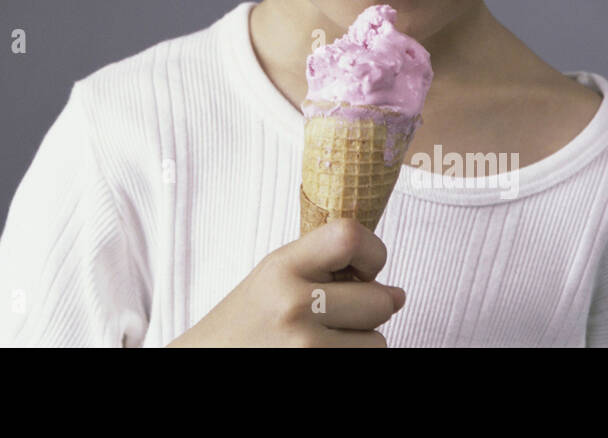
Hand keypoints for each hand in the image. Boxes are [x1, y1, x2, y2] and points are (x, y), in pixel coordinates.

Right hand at [166, 218, 405, 346]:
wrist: (209, 355)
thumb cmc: (249, 316)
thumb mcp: (276, 273)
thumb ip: (329, 267)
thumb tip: (398, 295)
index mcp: (283, 267)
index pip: (350, 237)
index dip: (372, 251)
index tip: (364, 268)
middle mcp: (294, 305)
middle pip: (378, 300)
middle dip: (372, 305)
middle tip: (341, 308)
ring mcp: (305, 346)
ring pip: (376, 341)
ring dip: (361, 339)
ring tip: (322, 333)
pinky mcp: (313, 370)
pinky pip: (363, 361)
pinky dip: (350, 355)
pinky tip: (320, 349)